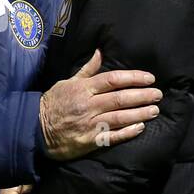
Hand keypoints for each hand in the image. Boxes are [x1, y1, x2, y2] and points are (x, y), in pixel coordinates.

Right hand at [39, 50, 160, 160]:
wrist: (36, 128)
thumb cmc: (54, 103)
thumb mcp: (68, 82)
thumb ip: (87, 70)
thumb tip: (100, 52)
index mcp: (83, 89)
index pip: (113, 80)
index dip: (133, 78)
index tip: (149, 78)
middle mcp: (88, 105)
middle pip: (120, 98)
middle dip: (142, 95)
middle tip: (158, 94)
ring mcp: (89, 124)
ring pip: (119, 117)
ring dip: (139, 113)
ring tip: (154, 110)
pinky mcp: (89, 141)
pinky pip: (112, 137)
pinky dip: (127, 132)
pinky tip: (140, 128)